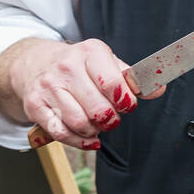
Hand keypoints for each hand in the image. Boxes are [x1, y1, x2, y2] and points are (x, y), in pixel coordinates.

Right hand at [0, 37, 164, 151]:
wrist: (36, 63)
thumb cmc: (78, 66)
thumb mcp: (106, 63)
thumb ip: (132, 79)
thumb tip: (157, 89)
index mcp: (89, 52)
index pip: (114, 84)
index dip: (126, 101)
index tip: (127, 105)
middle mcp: (67, 67)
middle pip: (99, 108)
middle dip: (111, 119)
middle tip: (112, 117)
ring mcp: (49, 86)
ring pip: (80, 123)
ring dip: (94, 132)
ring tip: (97, 125)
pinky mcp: (35, 105)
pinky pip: (61, 133)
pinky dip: (78, 141)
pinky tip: (86, 137)